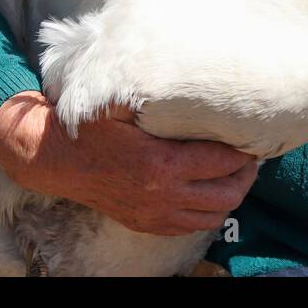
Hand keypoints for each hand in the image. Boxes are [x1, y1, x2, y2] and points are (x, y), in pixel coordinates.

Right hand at [0, 91, 258, 235]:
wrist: (55, 160)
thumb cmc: (92, 126)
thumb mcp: (125, 105)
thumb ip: (161, 98)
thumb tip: (202, 80)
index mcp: (160, 163)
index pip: (223, 161)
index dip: (244, 150)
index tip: (252, 135)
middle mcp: (162, 194)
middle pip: (227, 193)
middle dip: (246, 174)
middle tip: (251, 155)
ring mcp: (154, 214)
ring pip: (214, 215)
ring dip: (231, 194)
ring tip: (236, 173)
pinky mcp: (146, 224)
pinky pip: (191, 226)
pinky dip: (208, 211)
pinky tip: (211, 190)